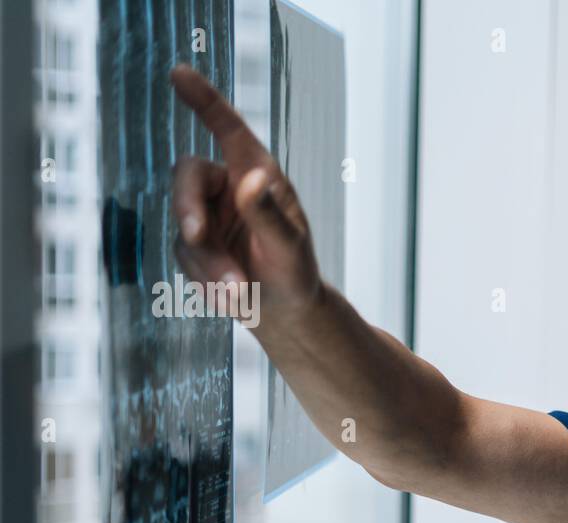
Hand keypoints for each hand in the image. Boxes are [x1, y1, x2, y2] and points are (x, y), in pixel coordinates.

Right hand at [169, 64, 322, 325]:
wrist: (284, 312)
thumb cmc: (295, 272)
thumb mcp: (289, 247)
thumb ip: (268, 214)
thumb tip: (251, 178)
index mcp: (256, 175)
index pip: (227, 130)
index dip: (204, 101)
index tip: (178, 73)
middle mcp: (227, 187)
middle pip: (186, 176)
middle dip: (187, 207)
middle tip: (194, 234)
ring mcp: (207, 214)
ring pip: (184, 226)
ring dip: (209, 263)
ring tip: (238, 294)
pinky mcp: (193, 244)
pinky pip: (184, 257)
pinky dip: (206, 280)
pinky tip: (230, 298)